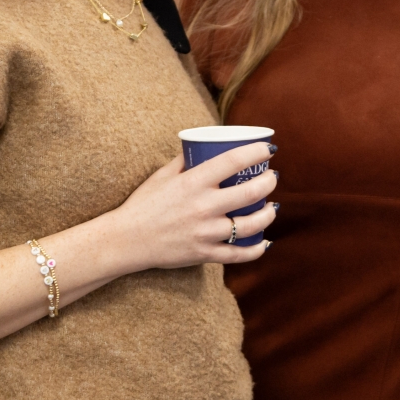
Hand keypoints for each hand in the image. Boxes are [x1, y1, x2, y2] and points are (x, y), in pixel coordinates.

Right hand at [107, 141, 279, 273]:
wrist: (127, 239)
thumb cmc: (144, 204)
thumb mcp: (162, 175)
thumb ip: (185, 160)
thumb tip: (204, 146)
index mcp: (193, 182)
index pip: (233, 161)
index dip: (256, 152)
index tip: (269, 150)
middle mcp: (203, 206)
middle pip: (250, 192)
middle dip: (269, 181)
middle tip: (272, 176)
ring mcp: (206, 232)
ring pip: (251, 225)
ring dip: (268, 214)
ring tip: (272, 206)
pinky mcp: (205, 253)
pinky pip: (239, 254)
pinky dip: (256, 250)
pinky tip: (265, 242)